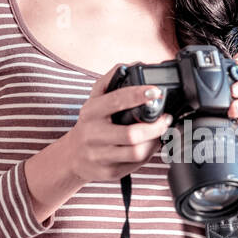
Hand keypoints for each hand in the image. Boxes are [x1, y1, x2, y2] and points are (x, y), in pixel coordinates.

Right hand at [60, 65, 173, 184]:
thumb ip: (110, 80)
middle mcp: (93, 134)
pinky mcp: (108, 172)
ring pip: (137, 152)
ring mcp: (99, 155)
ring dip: (154, 142)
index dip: (139, 95)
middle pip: (131, 134)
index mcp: (91, 112)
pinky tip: (149, 146)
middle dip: (155, 127)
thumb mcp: (94, 100)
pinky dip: (148, 154)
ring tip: (159, 133)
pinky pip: (135, 165)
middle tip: (165, 119)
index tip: (156, 91)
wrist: (72, 156)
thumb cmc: (90, 124)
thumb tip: (130, 66)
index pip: (117, 100)